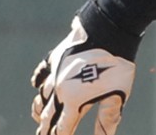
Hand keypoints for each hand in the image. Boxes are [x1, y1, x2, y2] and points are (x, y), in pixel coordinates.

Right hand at [31, 17, 135, 134]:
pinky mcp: (56, 57)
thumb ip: (107, 119)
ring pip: (41, 96)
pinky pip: (41, 72)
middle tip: (43, 134)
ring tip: (40, 115)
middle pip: (47, 115)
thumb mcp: (118, 95)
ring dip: (40, 108)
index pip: (62, 128)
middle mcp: (60, 90)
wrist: (109, 31)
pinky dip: (38, 81)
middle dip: (45, 127)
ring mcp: (56, 73)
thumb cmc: (117, 66)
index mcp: (74, 102)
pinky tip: (37, 85)